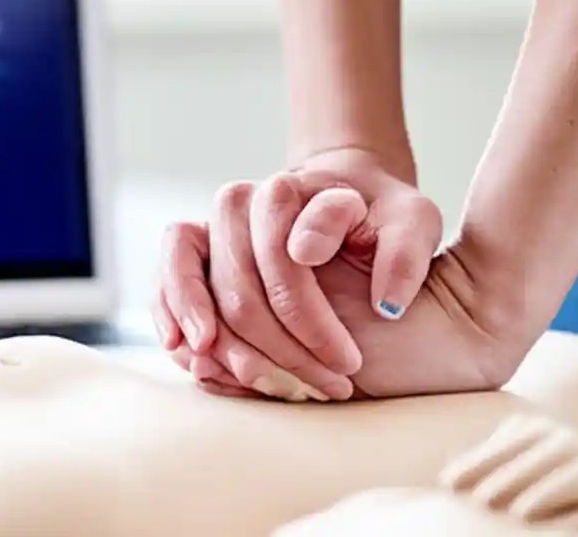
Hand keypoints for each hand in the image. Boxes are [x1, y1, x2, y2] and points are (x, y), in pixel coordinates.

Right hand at [154, 147, 456, 398]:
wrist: (349, 203)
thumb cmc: (381, 214)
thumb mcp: (414, 222)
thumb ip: (405, 254)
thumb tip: (382, 304)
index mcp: (286, 190)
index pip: (284, 260)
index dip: (312, 318)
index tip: (349, 362)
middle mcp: (237, 204)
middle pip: (238, 286)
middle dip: (277, 347)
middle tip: (323, 387)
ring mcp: (210, 229)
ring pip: (191, 282)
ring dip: (216, 339)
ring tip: (251, 379)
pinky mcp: (191, 256)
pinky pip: (164, 283)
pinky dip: (170, 317)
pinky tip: (188, 355)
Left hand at [439, 414, 577, 530]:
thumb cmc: (551, 503)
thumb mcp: (517, 485)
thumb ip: (489, 471)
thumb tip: (446, 474)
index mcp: (533, 430)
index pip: (498, 446)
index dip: (472, 463)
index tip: (445, 483)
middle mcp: (560, 434)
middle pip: (520, 449)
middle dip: (488, 470)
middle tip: (464, 494)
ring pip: (548, 459)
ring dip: (515, 480)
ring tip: (484, 501)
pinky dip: (551, 492)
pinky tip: (523, 511)